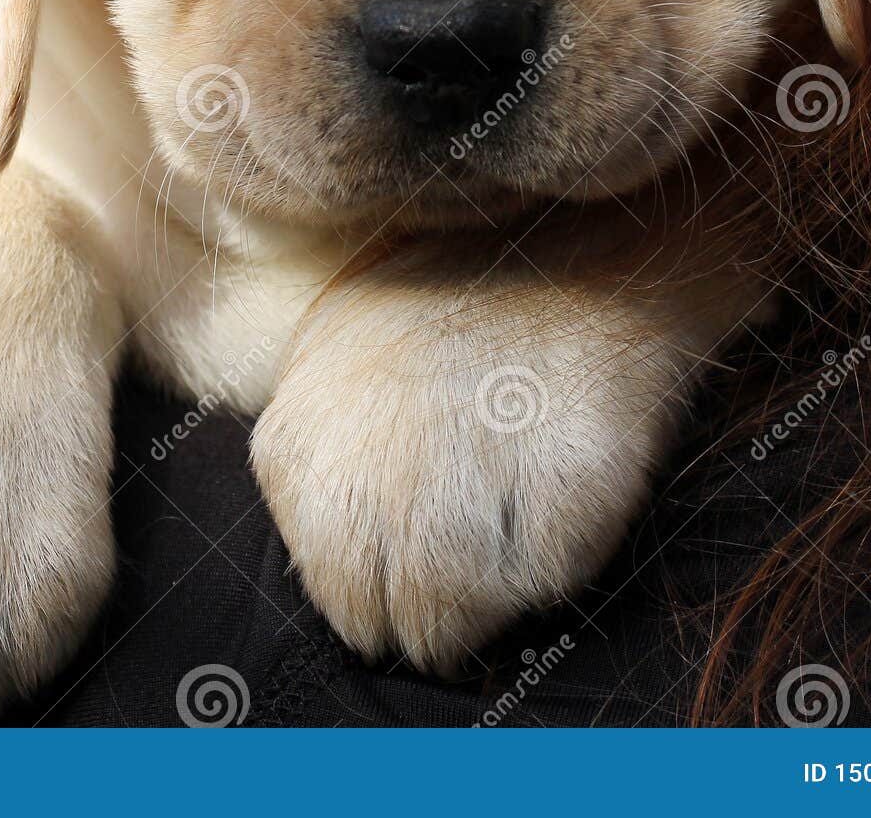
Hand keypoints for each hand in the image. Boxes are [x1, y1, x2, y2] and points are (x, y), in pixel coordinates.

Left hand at [250, 258, 717, 671]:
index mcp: (294, 447)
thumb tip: (326, 561)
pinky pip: (540, 588)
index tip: (420, 519)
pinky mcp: (552, 504)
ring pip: (450, 630)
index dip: (381, 568)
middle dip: (424, 601)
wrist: (576, 240)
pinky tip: (554, 482)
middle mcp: (358, 483)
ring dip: (488, 590)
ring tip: (512, 499)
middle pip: (377, 624)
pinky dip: (554, 557)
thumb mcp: (336, 353)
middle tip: (474, 529)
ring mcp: (456, 499)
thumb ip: (320, 457)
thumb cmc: (454, 301)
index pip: (327, 583)